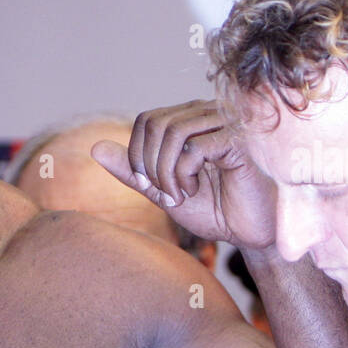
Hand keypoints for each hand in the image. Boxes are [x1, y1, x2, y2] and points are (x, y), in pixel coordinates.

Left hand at [91, 99, 275, 250]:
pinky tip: (193, 191)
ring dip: (165, 171)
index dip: (136, 154)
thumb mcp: (163, 192)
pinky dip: (183, 174)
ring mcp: (226, 124)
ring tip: (178, 195)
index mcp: (190, 121)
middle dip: (148, 164)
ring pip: (173, 131)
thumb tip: (95, 148)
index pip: (146, 120)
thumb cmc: (214, 210)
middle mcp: (208, 114)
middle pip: (155, 123)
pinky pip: (195, 147)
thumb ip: (132, 172)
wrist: (252, 232)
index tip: (149, 186)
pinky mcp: (240, 141)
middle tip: (161, 193)